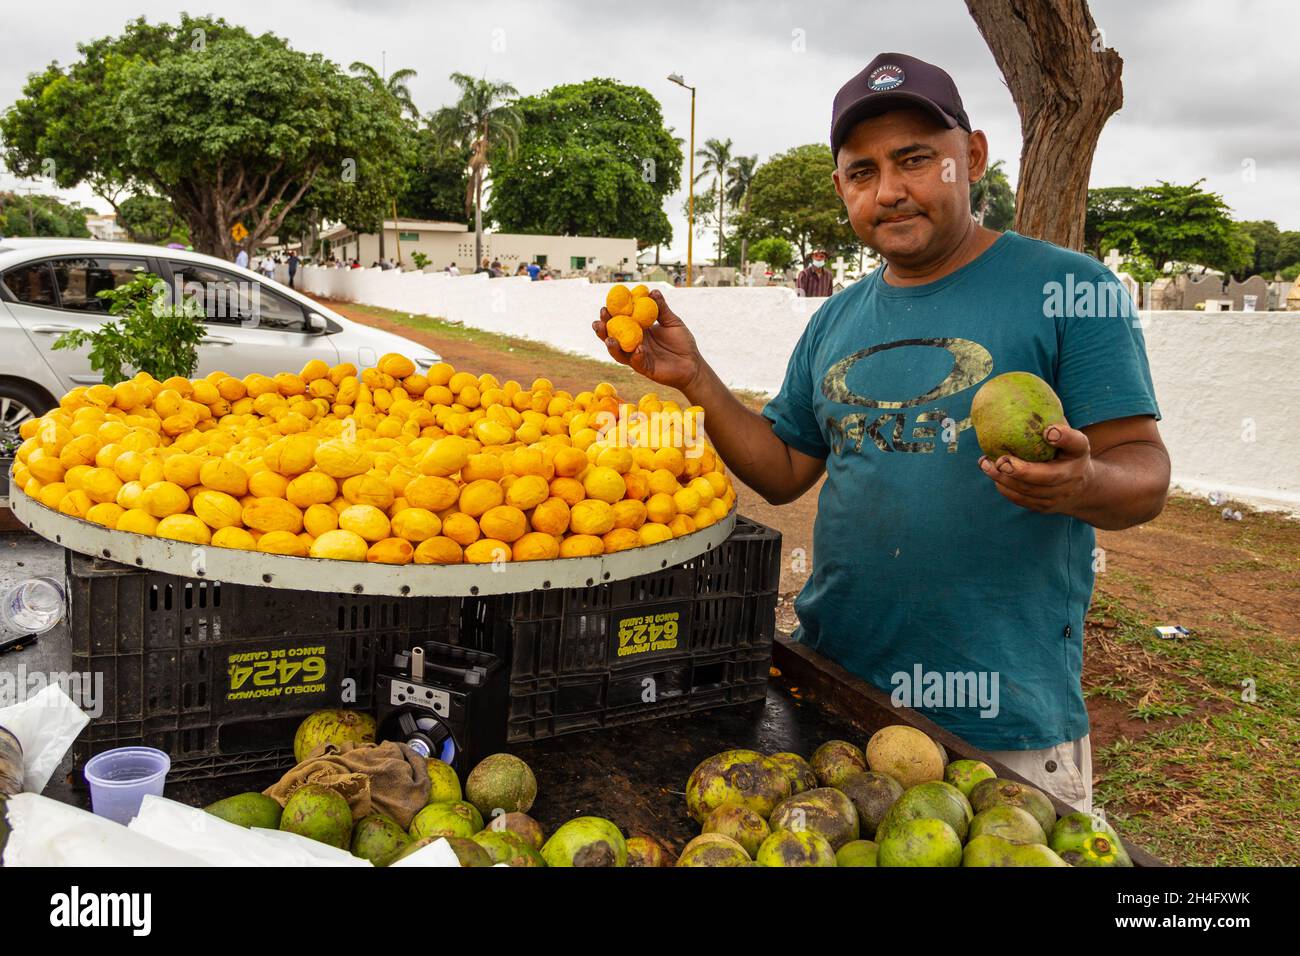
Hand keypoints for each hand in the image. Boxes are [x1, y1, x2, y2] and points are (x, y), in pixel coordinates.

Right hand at [592, 290, 703, 391]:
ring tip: (609, 339)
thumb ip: (661, 308)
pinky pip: (638, 363)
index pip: (619, 322)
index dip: (610, 316)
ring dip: (612, 347)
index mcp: (637, 330)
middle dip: (603, 331)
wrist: (693, 363)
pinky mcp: (646, 369)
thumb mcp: (672, 321)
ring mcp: (638, 357)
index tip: (605, 306)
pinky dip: (636, 356)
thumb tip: (652, 291)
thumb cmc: (682, 342)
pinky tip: (639, 349)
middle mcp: (634, 344)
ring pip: (619, 354)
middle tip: (598, 322)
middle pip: (613, 338)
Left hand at [978, 422, 1094, 514]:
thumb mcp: (1066, 437)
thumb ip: (1051, 424)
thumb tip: (1019, 398)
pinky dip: (1005, 488)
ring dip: (1004, 478)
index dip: (1064, 437)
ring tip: (985, 464)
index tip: (1048, 431)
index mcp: (1079, 452)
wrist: (1081, 487)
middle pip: (1048, 476)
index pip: (1076, 443)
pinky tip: (993, 474)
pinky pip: (1022, 499)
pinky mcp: (1045, 507)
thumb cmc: (1065, 452)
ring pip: (1029, 490)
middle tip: (1001, 460)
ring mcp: (1060, 495)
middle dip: (1022, 470)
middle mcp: (1073, 475)